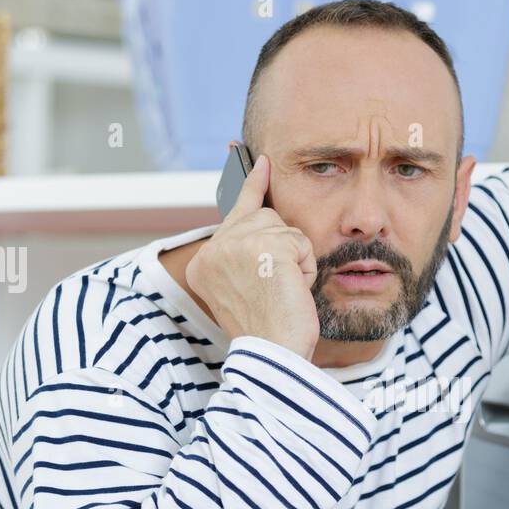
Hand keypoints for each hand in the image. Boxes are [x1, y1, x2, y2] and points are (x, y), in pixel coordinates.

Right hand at [186, 153, 319, 360]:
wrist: (274, 354)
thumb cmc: (268, 328)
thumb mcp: (247, 285)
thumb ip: (246, 250)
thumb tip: (259, 206)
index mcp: (203, 261)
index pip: (235, 211)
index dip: (252, 185)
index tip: (254, 154)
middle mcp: (213, 249)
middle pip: (266, 217)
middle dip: (283, 249)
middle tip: (277, 287)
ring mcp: (236, 245)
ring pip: (285, 228)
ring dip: (295, 260)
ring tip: (282, 291)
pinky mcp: (264, 246)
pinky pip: (301, 242)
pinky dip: (305, 267)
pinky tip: (291, 289)